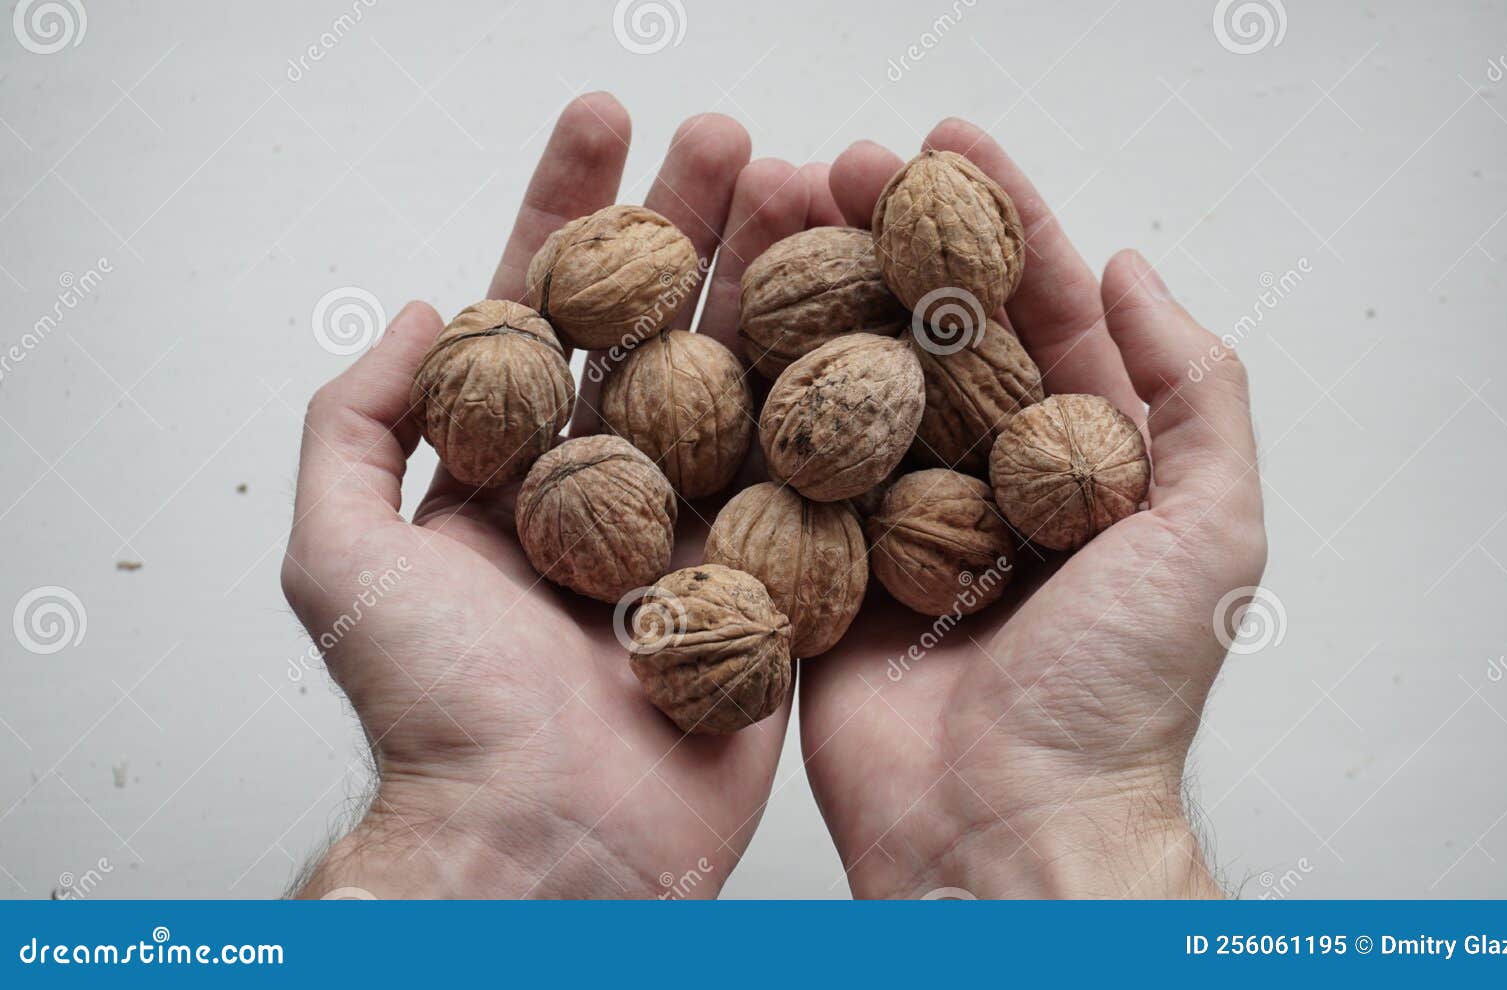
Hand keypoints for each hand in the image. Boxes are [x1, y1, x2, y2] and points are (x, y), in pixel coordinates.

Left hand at [286, 94, 829, 898]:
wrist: (545, 845)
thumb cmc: (437, 717)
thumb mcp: (340, 558)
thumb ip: (357, 426)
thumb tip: (420, 309)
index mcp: (513, 470)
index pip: (543, 308)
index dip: (573, 212)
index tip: (607, 125)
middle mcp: (609, 487)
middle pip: (658, 327)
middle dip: (692, 225)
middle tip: (731, 140)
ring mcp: (696, 531)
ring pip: (741, 383)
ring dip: (773, 285)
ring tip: (806, 191)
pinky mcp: (770, 584)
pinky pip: (808, 481)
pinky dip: (837, 401)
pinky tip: (867, 319)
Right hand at [800, 121, 1266, 898]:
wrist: (1010, 832)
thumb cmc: (1119, 701)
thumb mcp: (1210, 532)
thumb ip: (1197, 394)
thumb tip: (1136, 272)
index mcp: (1078, 462)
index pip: (1036, 311)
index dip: (995, 219)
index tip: (945, 143)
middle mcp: (984, 482)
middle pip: (928, 331)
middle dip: (881, 237)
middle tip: (830, 163)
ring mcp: (897, 524)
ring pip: (852, 383)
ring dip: (812, 294)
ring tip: (762, 212)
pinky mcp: (822, 573)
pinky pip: (786, 473)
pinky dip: (756, 400)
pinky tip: (720, 326)